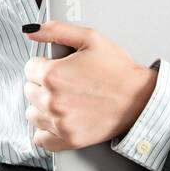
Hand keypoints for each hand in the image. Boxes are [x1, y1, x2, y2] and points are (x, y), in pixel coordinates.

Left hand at [22, 20, 156, 150]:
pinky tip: (59, 120)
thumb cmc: (118, 69)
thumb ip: (56, 30)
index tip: (58, 67)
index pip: (29, 68)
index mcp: (53, 74)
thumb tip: (31, 30)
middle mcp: (52, 100)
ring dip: (42, 107)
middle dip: (43, 85)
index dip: (44, 64)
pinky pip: (41, 140)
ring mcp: (59, 122)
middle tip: (65, 82)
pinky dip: (46, 131)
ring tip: (63, 100)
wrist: (140, 98)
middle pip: (29, 91)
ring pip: (32, 114)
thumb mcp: (90, 38)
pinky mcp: (68, 140)